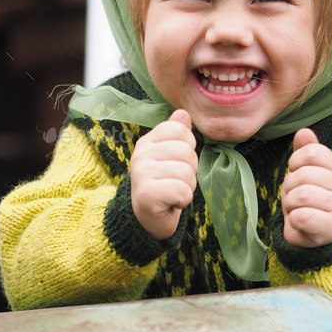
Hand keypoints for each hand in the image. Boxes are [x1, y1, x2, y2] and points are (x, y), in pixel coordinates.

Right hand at [129, 109, 197, 240]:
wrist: (148, 219)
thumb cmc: (164, 185)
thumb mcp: (170, 156)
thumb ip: (176, 133)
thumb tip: (183, 113)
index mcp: (148, 141)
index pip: (179, 129)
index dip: (188, 147)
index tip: (178, 162)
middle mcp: (142, 154)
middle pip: (186, 151)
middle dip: (190, 169)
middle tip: (177, 181)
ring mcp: (142, 173)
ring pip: (186, 172)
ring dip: (188, 186)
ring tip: (174, 192)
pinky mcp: (146, 194)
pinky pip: (181, 190)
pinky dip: (183, 199)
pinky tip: (172, 202)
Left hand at [281, 128, 331, 247]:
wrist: (313, 236)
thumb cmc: (307, 201)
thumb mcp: (304, 172)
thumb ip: (305, 151)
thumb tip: (303, 131)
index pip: (311, 152)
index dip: (295, 162)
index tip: (297, 174)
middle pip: (302, 175)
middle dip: (289, 188)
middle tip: (296, 198)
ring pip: (299, 195)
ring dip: (290, 204)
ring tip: (298, 210)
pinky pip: (300, 217)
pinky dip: (293, 220)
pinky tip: (301, 223)